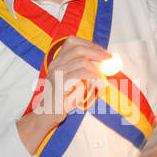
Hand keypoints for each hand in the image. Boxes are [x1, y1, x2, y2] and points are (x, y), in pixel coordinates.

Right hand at [17, 37, 109, 151]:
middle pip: (77, 48)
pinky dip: (94, 77)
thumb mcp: (74, 81)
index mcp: (57, 60)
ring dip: (97, 68)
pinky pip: (80, 74)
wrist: (47, 114)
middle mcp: (55, 63)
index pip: (72, 41)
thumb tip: (105, 64)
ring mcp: (56, 73)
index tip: (103, 52)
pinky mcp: (60, 84)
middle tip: (110, 59)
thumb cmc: (63, 98)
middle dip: (97, 52)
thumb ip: (85, 71)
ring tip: (104, 78)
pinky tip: (99, 84)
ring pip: (81, 61)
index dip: (90, 44)